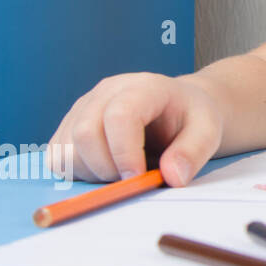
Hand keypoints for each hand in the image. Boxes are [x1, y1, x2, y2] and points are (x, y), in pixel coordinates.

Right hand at [43, 72, 223, 185]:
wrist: (177, 109)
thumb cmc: (191, 119)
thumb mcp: (208, 131)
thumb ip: (194, 152)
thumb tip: (173, 176)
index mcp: (143, 87)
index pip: (119, 116)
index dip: (125, 153)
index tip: (138, 177)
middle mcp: (106, 92)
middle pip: (85, 134)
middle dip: (108, 169)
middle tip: (134, 178)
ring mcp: (83, 107)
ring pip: (66, 150)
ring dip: (92, 173)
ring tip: (123, 170)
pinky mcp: (68, 126)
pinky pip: (56, 158)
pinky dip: (78, 173)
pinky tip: (106, 168)